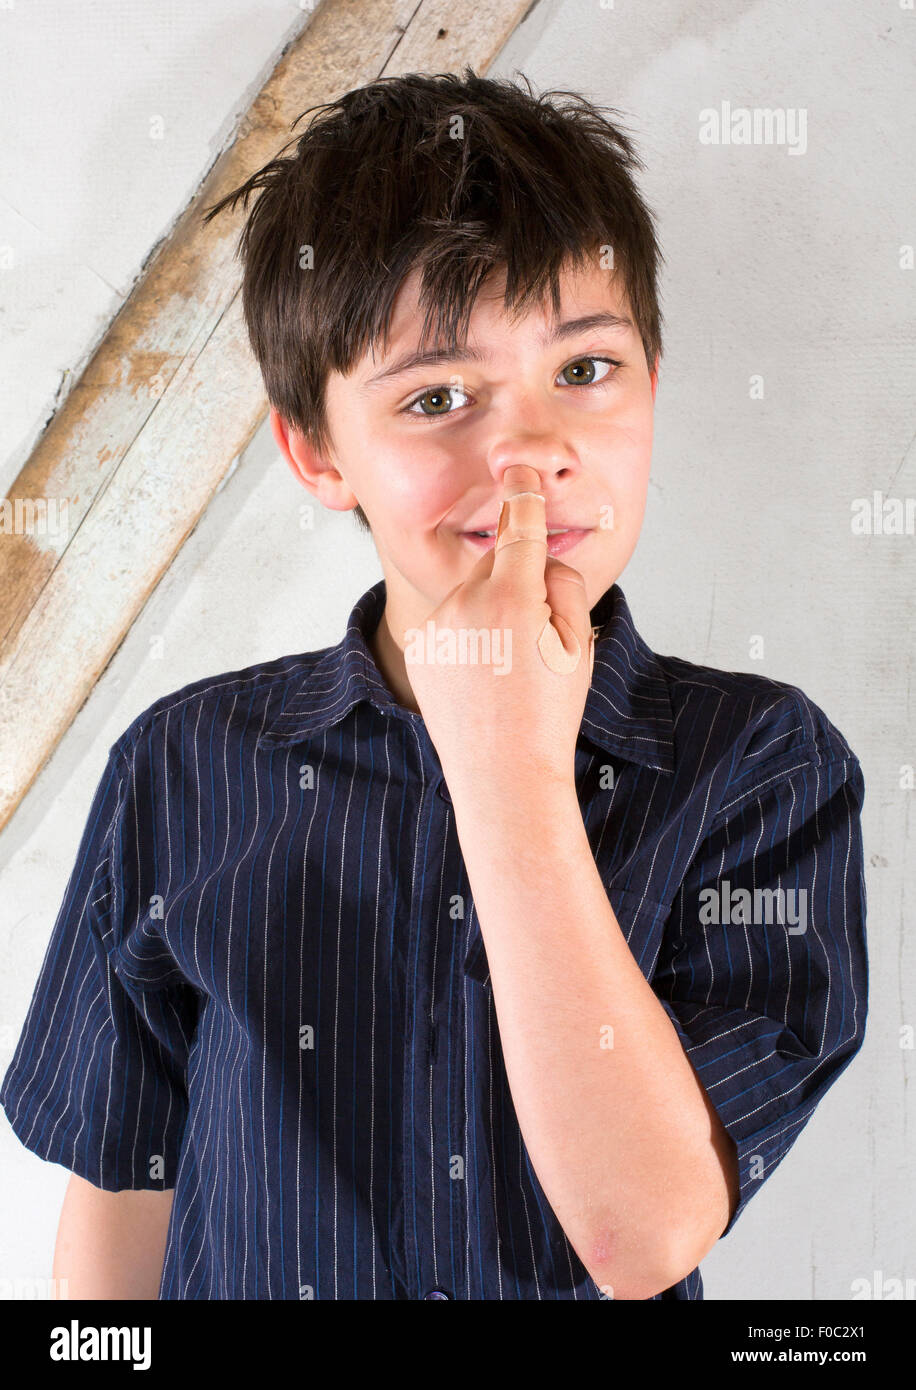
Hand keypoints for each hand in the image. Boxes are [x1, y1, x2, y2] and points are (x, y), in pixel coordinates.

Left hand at [404, 464, 595, 800]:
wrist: (502, 775)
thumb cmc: (547, 716)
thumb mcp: (579, 645)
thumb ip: (564, 586)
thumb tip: (542, 561)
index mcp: (511, 596)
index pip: (520, 527)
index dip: (524, 495)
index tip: (521, 469)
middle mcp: (465, 602)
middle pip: (499, 564)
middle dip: (520, 584)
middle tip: (538, 640)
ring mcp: (438, 625)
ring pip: (474, 593)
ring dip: (494, 612)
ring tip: (508, 668)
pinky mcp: (422, 646)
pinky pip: (452, 621)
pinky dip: (469, 635)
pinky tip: (484, 677)